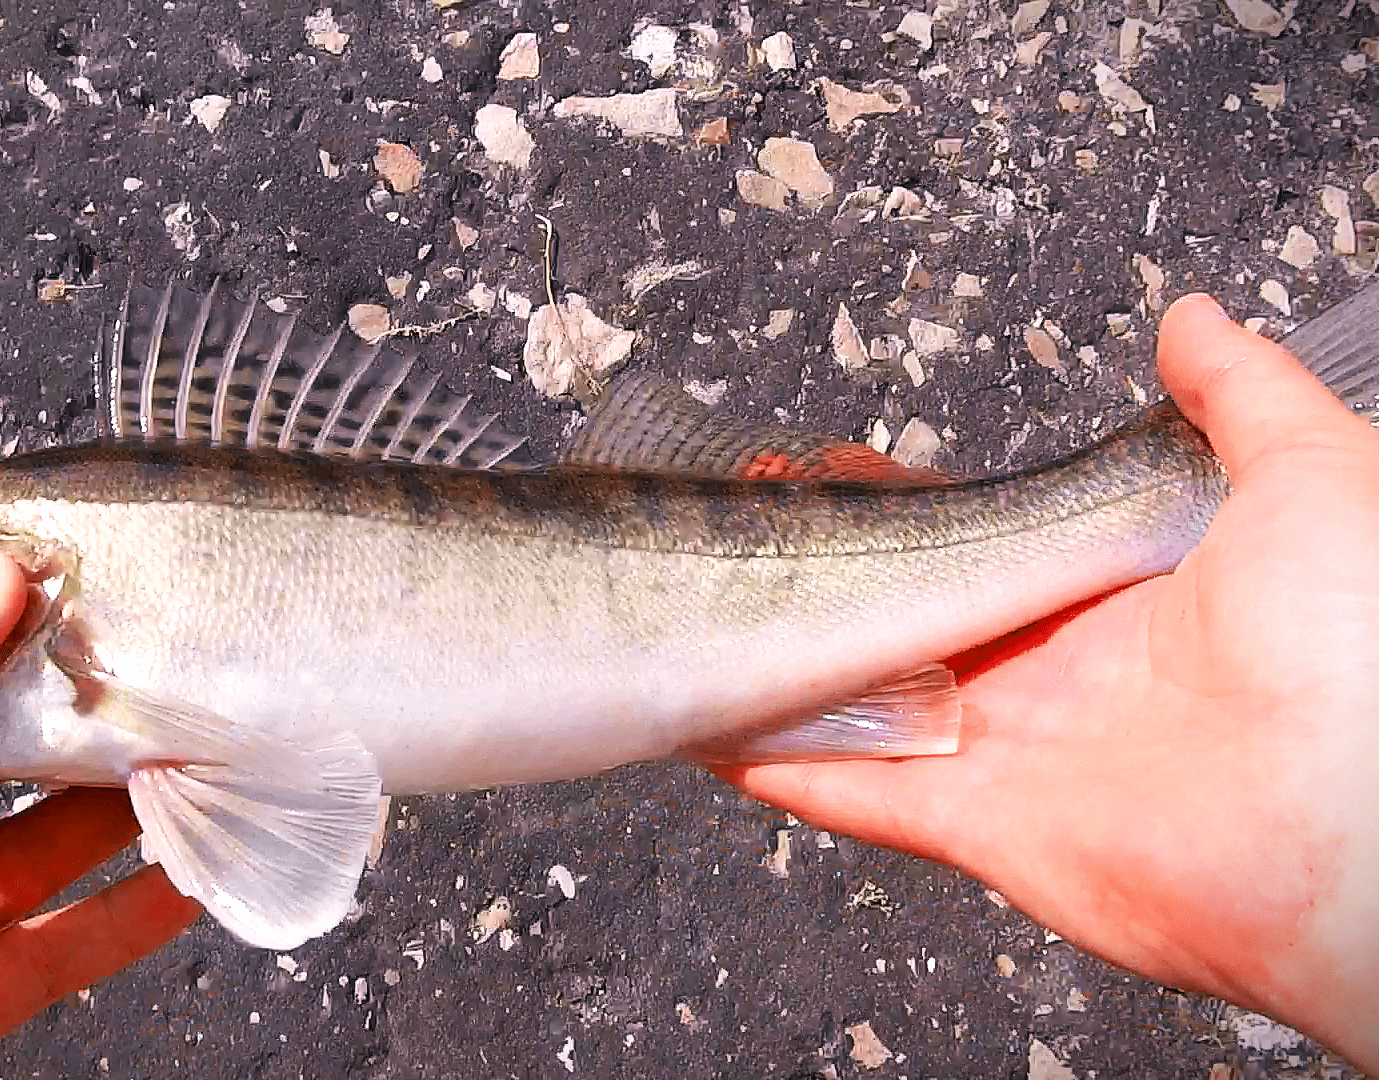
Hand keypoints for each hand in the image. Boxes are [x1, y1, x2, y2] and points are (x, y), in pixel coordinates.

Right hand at [718, 294, 1378, 1068]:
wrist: (1362, 814)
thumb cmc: (1359, 642)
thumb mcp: (1316, 473)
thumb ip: (1241, 394)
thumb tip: (1192, 319)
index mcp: (1132, 599)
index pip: (992, 544)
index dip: (912, 505)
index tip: (841, 466)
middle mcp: (1066, 678)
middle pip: (915, 619)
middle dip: (835, 568)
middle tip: (762, 514)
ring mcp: (1018, 755)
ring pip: (869, 701)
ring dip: (787, 653)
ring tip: (710, 593)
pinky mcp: (982, 826)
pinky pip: (856, 790)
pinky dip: (776, 760)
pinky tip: (708, 717)